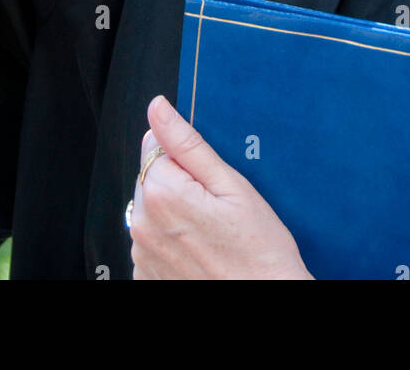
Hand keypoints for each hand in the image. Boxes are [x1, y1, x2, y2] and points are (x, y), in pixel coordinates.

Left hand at [129, 96, 313, 279]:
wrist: (267, 300)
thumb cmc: (258, 251)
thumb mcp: (231, 185)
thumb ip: (186, 143)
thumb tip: (158, 108)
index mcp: (161, 193)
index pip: (156, 148)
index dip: (187, 160)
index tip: (211, 183)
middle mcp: (143, 226)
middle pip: (151, 180)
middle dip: (178, 185)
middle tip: (216, 209)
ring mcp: (142, 256)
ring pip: (152, 213)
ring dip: (174, 215)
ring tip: (212, 234)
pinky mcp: (146, 278)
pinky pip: (152, 244)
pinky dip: (171, 244)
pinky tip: (200, 253)